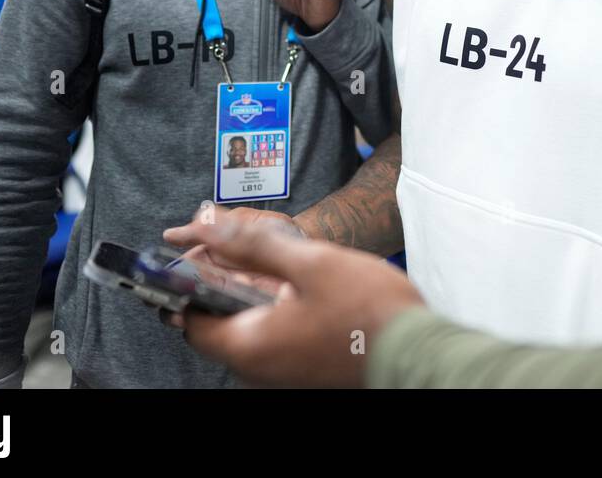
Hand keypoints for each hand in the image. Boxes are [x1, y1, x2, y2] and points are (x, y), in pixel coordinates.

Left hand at [177, 206, 424, 386]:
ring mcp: (280, 374)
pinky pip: (270, 339)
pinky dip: (269, 312)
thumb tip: (210, 226)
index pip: (188, 320)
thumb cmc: (368, 310)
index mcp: (249, 346)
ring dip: (245, 297)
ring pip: (245, 330)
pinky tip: (292, 286)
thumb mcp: (311, 262)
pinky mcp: (300, 370)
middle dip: (217, 285)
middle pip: (217, 324)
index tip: (193, 256)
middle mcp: (256, 370)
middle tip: (232, 250)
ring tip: (267, 262)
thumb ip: (255, 244)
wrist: (416, 349)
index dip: (185, 284)